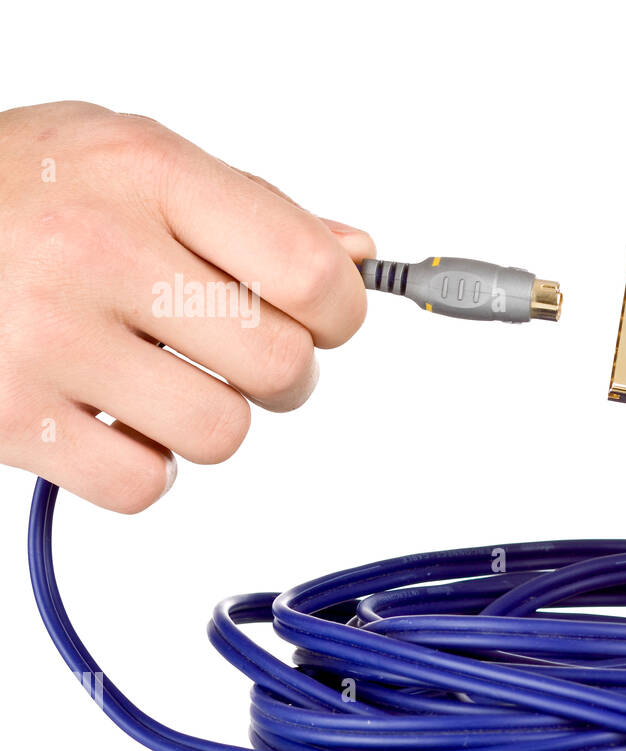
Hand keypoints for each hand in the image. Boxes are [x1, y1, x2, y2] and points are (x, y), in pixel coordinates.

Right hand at [0, 101, 373, 510]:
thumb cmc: (19, 189)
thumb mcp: (129, 154)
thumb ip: (248, 205)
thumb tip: (353, 254)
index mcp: (147, 172)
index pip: (309, 271)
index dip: (338, 312)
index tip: (321, 317)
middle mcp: (98, 251)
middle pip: (279, 365)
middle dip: (279, 374)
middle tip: (235, 353)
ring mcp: (48, 339)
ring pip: (221, 434)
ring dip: (208, 419)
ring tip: (157, 377)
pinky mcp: (11, 418)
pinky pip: (143, 484)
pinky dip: (140, 465)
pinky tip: (107, 415)